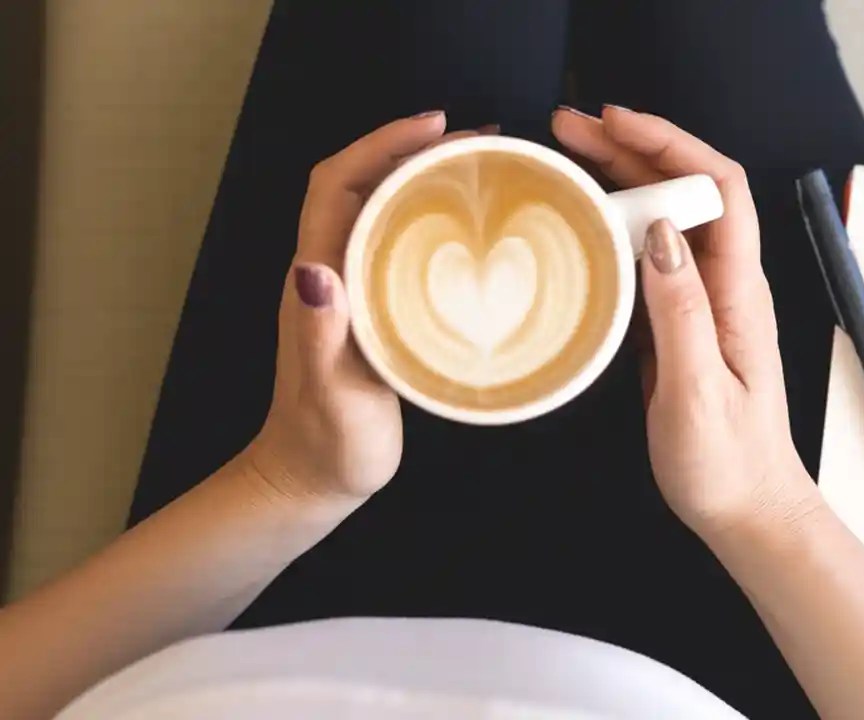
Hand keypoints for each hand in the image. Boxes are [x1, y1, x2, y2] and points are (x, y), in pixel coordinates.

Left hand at [248, 112, 483, 500]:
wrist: (315, 481)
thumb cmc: (326, 443)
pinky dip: (437, 221)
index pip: (336, 183)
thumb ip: (318, 333)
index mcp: (317, 278)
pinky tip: (475, 232)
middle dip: (414, 149)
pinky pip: (403, 246)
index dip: (380, 143)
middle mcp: (332, 271)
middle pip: (364, 183)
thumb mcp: (328, 392)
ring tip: (487, 170)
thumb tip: (312, 268)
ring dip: (427, 179)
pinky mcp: (377, 312)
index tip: (437, 126)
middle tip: (482, 142)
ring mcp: (354, 291)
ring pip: (385, 210)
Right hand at [553, 106, 820, 538]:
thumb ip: (681, 313)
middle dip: (633, 147)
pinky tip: (576, 225)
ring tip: (563, 158)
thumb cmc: (728, 463)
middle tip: (567, 129)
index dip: (672, 144)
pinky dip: (611, 229)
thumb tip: (660, 233)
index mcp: (737, 293)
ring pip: (662, 219)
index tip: (615, 123)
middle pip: (686, 191)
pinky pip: (645, 259)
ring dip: (619, 179)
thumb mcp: (700, 392)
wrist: (746, 509)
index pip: (719, 190)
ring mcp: (700, 302)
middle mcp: (722, 286)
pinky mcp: (677, 325)